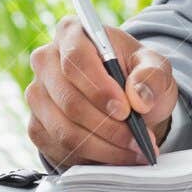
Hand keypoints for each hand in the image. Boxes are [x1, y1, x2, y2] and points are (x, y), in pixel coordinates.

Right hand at [26, 17, 179, 169]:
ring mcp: (37, 95)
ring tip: (135, 151)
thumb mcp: (154, 66)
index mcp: (72, 33)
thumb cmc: (137, 75)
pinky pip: (59, 149)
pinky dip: (91, 158)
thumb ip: (151, 75)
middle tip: (138, 139)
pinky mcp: (37, 125)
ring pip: (64, 129)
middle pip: (68, 100)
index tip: (125, 110)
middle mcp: (46, 61)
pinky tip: (116, 157)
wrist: (128, 100)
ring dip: (103, 147)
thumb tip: (139, 96)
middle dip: (107, 126)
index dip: (99, 88)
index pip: (75, 59)